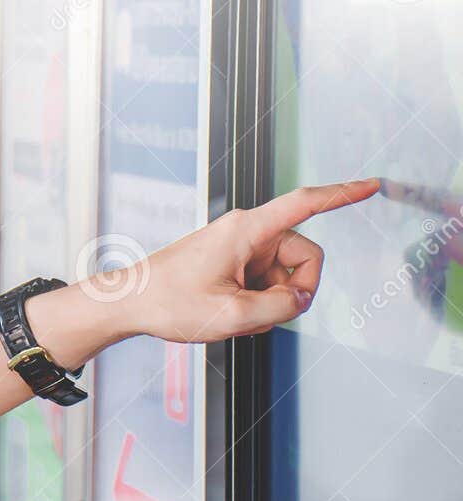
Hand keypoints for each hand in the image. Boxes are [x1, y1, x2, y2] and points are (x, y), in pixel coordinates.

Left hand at [106, 178, 379, 344]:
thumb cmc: (168, 302)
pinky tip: (229, 313)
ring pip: (285, 276)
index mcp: (246, 230)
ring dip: (270, 302)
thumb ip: (280, 307)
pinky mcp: (233, 262)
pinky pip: (266, 284)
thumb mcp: (232, 315)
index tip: (372, 185)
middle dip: (295, 291)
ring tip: (232, 313)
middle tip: (261, 313)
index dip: (342, 195)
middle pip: (304, 257)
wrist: (129, 303)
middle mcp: (245, 232)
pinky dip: (257, 303)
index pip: (303, 204)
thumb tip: (300, 300)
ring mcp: (239, 247)